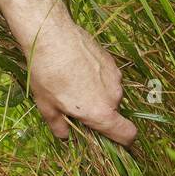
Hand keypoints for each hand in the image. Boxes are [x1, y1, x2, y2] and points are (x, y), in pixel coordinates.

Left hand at [15, 0, 136, 144]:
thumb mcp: (47, 105)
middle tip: (75, 104)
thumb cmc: (47, 73)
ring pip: (110, 93)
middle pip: (113, 112)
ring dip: (97, 94)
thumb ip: (59, 125)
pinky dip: (96, 78)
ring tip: (72, 83)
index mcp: (100, 112)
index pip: (128, 134)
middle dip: (99, 113)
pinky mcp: (111, 60)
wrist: (50, 34)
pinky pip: (107, 77)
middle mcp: (113, 96)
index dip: (124, 141)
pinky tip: (77, 68)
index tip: (113, 140)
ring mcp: (115, 76)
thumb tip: (64, 137)